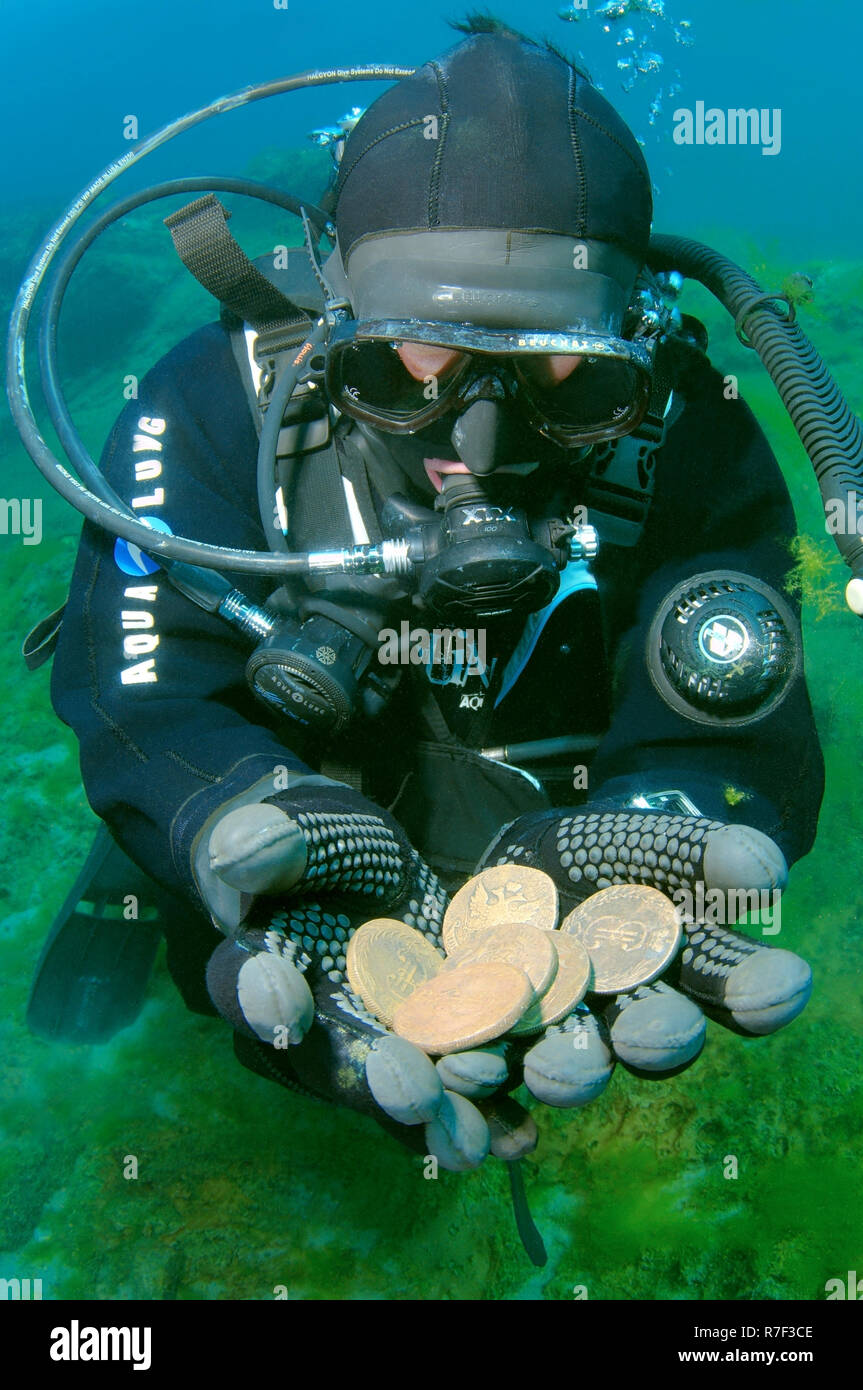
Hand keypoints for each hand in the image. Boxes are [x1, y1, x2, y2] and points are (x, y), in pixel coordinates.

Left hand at [478, 803, 811, 1092]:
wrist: (508, 865)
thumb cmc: (594, 854)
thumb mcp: (642, 840)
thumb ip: (701, 853)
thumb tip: (766, 872)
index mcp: (684, 973)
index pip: (734, 986)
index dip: (760, 990)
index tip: (787, 982)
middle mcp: (629, 1021)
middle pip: (651, 1037)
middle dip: (656, 1037)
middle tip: (652, 1034)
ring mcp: (562, 1041)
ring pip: (571, 1066)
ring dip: (565, 1072)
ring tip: (552, 1069)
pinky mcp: (494, 1049)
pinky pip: (490, 1083)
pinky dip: (481, 1090)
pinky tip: (469, 1081)